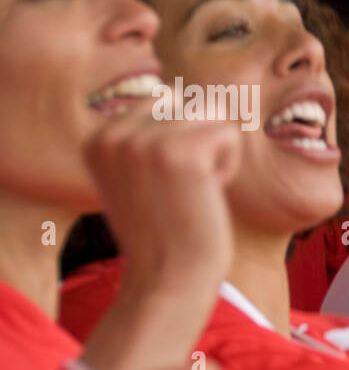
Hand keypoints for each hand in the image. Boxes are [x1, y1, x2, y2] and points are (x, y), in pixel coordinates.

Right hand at [78, 102, 240, 369]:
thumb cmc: (166, 233)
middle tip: (182, 193)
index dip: (181, 143)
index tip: (164, 188)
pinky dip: (229, 167)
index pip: (165, 99)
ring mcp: (144, 141)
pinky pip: (230, 134)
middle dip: (201, 145)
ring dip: (217, 155)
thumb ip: (145, 134)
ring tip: (193, 193)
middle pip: (190, 102)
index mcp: (97, 137)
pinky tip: (206, 196)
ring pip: (213, 115)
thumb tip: (172, 89)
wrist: (168, 280)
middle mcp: (113, 133)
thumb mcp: (138, 176)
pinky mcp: (181, 152)